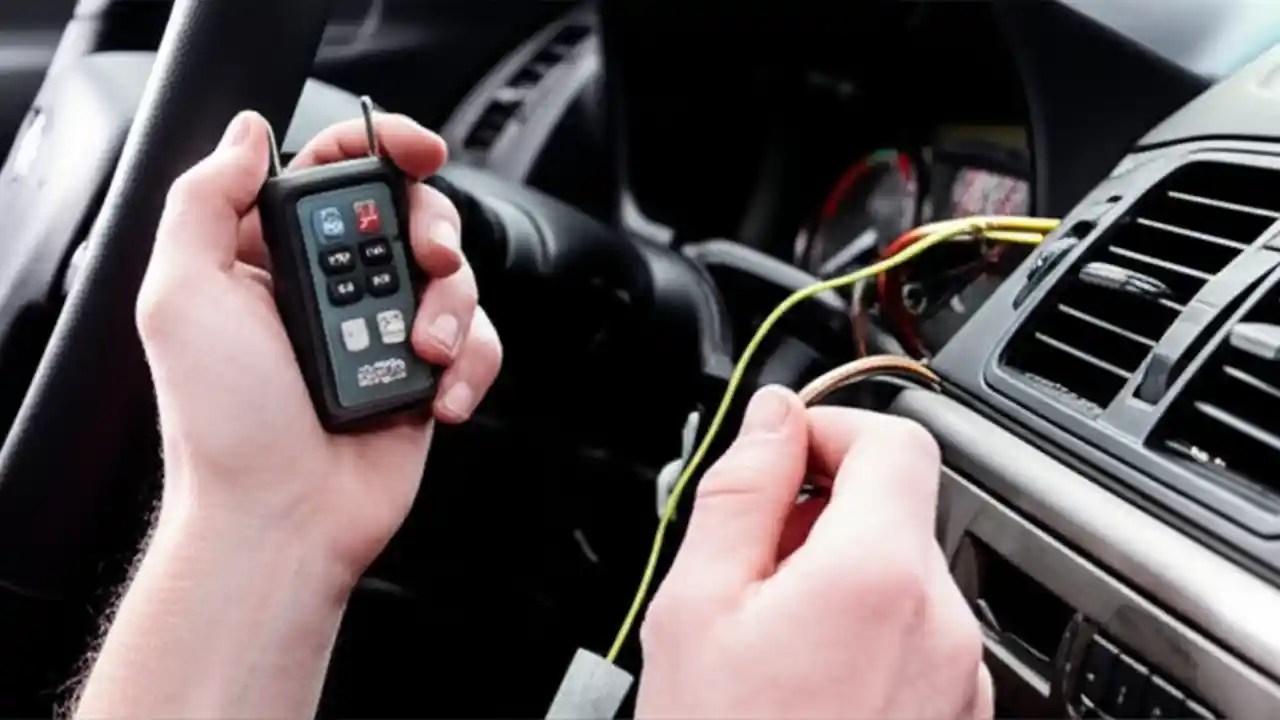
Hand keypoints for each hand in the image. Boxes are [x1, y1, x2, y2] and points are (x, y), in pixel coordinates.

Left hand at [137, 111, 502, 588]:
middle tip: (427, 257)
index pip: (332, 173)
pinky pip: (479, 342)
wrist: (279, 522)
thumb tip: (249, 133)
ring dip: (451, 309)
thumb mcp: (181, 295)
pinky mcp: (424, 377)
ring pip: (455, 277)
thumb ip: (206, 199)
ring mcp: (382, 333)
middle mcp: (330, 289)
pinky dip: (471, 364)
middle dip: (433, 228)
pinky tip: (438, 395)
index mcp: (269, 256)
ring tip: (421, 351)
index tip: (419, 150)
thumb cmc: (223, 424)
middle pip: (410, 214)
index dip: (381, 146)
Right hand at [637, 386, 989, 718]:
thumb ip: (744, 489)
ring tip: (766, 635)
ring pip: (903, 573)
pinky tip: (801, 677)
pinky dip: (864, 628)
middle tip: (747, 565)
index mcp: (879, 575)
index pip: (895, 441)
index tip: (782, 458)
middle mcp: (943, 624)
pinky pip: (916, 635)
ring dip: (839, 573)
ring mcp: (959, 679)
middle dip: (822, 512)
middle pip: (897, 508)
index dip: (830, 429)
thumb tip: (775, 414)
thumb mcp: (698, 606)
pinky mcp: (956, 718)